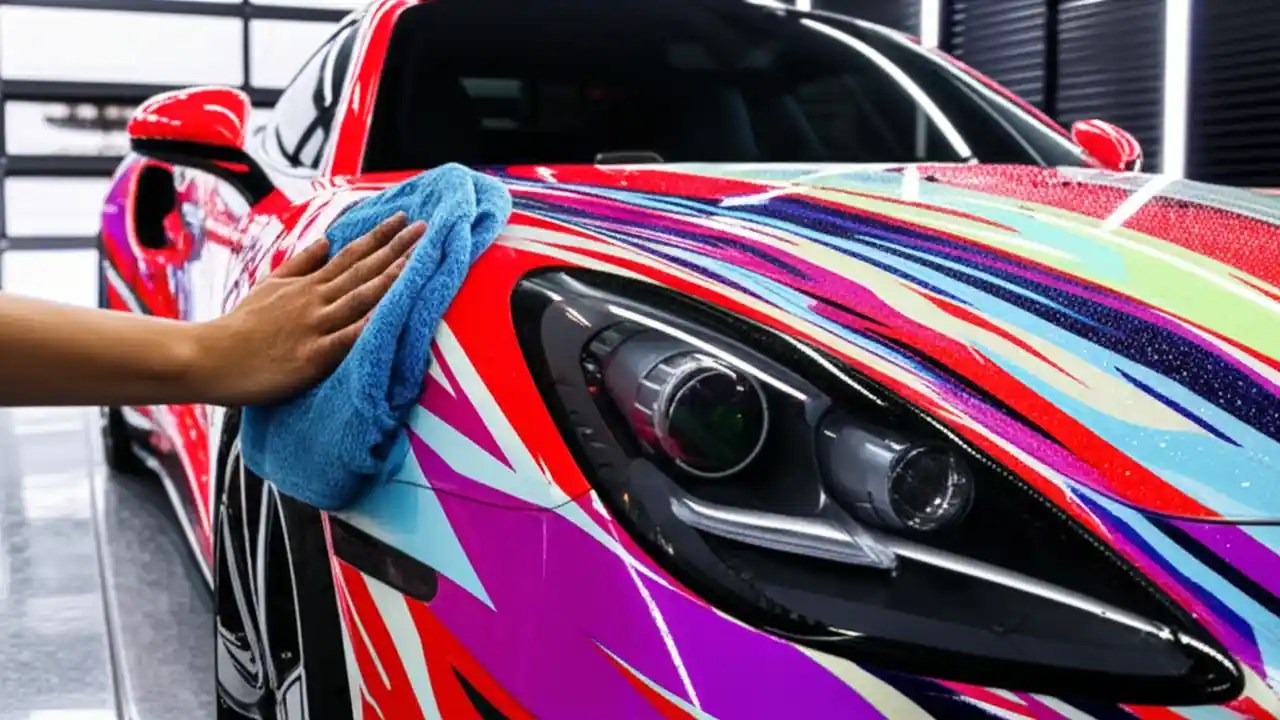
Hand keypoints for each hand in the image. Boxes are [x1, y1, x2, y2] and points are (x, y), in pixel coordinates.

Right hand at [195, 213, 425, 405]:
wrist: (209, 357)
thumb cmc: (240, 326)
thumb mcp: (269, 285)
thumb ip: (301, 263)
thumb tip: (328, 239)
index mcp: (307, 285)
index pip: (351, 254)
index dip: (379, 237)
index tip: (404, 219)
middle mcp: (315, 300)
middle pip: (362, 270)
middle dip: (396, 248)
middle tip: (425, 228)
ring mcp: (315, 326)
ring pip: (360, 297)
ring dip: (390, 278)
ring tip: (417, 260)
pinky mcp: (312, 356)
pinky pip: (348, 340)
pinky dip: (370, 327)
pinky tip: (392, 317)